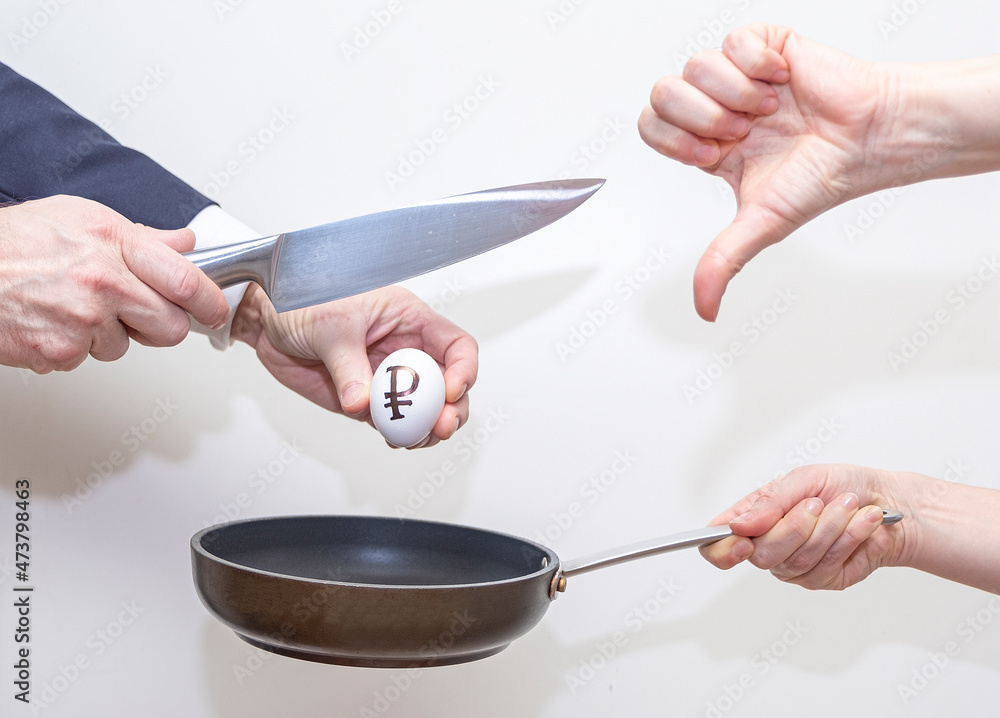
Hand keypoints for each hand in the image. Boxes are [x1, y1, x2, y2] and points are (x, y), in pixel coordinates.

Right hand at [0, 195, 229, 371]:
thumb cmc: (14, 242)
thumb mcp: (82, 218)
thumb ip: (141, 238)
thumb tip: (184, 244)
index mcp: (114, 244)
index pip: (185, 280)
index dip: (209, 301)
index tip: (214, 310)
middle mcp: (103, 282)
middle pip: (169, 327)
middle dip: (161, 326)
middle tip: (138, 314)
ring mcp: (82, 320)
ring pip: (125, 346)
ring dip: (107, 335)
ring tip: (72, 306)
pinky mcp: (59, 350)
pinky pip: (85, 359)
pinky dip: (71, 347)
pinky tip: (51, 320)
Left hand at [231, 284, 477, 447]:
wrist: (268, 319)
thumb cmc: (302, 299)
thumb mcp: (330, 325)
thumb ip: (348, 365)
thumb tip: (361, 401)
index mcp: (409, 319)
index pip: (455, 345)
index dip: (463, 369)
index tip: (449, 391)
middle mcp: (405, 350)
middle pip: (448, 384)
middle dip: (451, 409)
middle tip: (440, 427)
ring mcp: (388, 378)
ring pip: (425, 409)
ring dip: (427, 428)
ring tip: (416, 438)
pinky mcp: (366, 400)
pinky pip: (393, 422)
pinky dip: (399, 434)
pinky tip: (394, 439)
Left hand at [638, 25, 895, 320]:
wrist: (872, 138)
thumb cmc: (824, 177)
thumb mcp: (761, 226)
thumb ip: (722, 262)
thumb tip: (705, 309)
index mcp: (709, 145)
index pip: (652, 128)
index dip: (676, 140)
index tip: (715, 153)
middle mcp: (718, 109)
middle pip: (662, 92)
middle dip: (700, 117)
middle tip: (740, 131)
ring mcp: (739, 76)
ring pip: (696, 66)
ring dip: (735, 94)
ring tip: (769, 110)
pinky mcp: (767, 47)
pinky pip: (735, 39)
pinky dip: (758, 63)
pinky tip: (782, 81)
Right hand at [700, 465, 913, 589]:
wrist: (890, 501)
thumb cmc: (843, 485)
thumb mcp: (803, 479)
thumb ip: (769, 502)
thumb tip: (739, 525)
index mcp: (753, 519)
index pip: (717, 544)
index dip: (722, 550)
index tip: (743, 542)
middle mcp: (770, 546)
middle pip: (762, 555)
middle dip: (796, 526)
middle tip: (817, 503)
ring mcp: (796, 567)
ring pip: (799, 559)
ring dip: (830, 527)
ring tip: (848, 505)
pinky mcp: (825, 578)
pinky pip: (828, 565)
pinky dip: (849, 538)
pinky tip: (861, 522)